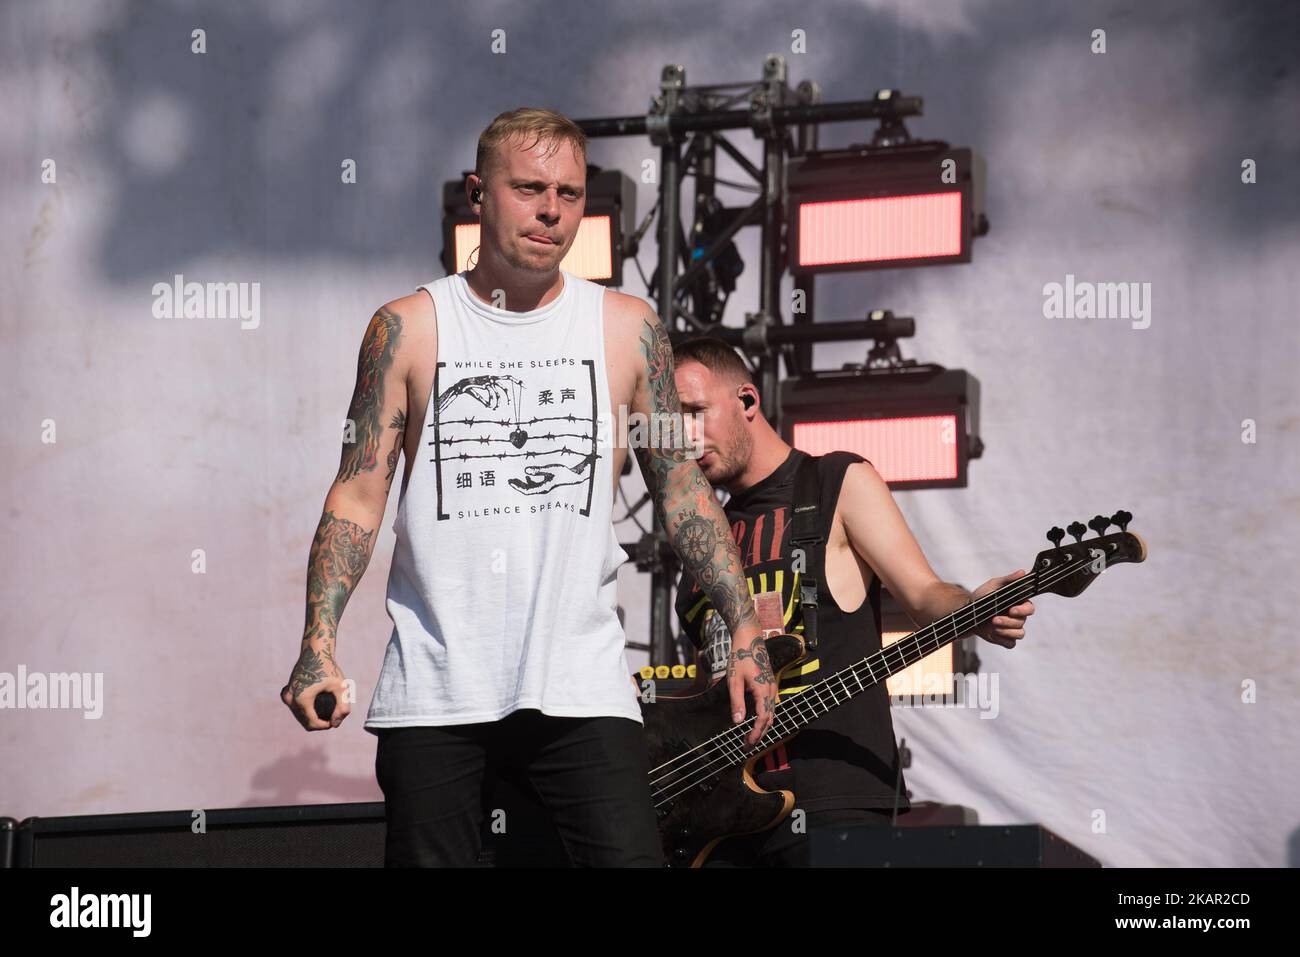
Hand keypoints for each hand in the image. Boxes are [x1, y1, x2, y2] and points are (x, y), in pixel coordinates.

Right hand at [280, 643, 349, 730]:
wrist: (315, 651)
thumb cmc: (329, 668)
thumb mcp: (341, 686)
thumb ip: (343, 707)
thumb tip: (335, 725)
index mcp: (302, 699)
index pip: (312, 724)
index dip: (325, 726)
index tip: (335, 720)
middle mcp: (290, 699)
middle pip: (305, 722)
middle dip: (319, 722)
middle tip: (333, 714)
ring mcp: (286, 696)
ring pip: (300, 716)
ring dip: (312, 717)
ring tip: (327, 710)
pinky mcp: (286, 692)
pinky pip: (295, 708)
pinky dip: (306, 710)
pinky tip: (316, 704)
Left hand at [726, 631, 775, 747]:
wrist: (750, 639)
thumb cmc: (740, 658)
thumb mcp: (734, 681)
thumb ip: (736, 702)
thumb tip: (738, 722)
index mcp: (763, 690)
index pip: (762, 719)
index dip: (756, 733)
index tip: (747, 744)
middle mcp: (771, 690)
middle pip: (769, 719)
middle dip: (759, 734)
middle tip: (747, 746)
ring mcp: (772, 687)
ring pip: (771, 713)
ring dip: (762, 726)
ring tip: (751, 737)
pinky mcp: (770, 684)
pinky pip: (771, 706)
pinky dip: (765, 717)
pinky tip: (756, 721)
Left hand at [970, 569, 1035, 648]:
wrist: (968, 613)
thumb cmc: (982, 597)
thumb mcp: (993, 585)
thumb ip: (1008, 579)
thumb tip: (1022, 572)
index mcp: (1018, 604)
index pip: (1030, 609)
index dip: (1023, 611)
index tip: (1011, 610)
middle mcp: (1018, 617)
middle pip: (1022, 622)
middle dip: (1008, 621)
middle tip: (994, 619)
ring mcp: (1012, 629)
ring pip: (1019, 634)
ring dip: (1005, 630)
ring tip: (992, 625)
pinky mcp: (1005, 639)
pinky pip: (1010, 643)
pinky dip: (1002, 639)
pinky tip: (993, 633)